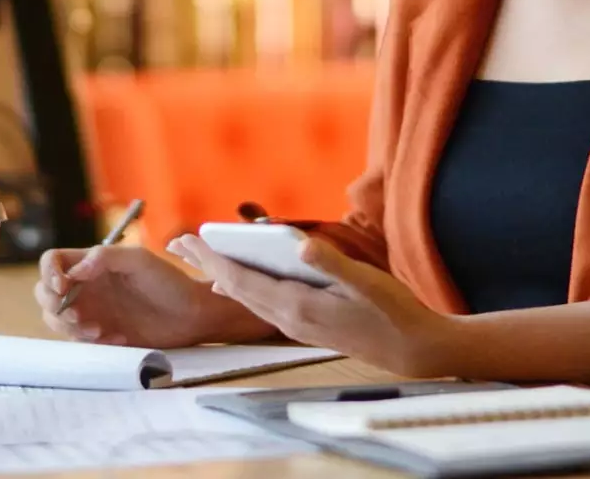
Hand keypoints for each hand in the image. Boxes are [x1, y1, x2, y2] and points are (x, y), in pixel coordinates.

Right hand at [34, 244, 270, 348]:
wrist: (192, 315)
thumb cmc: (169, 282)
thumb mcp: (139, 261)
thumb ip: (105, 257)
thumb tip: (74, 271)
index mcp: (92, 263)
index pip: (52, 261)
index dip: (48, 273)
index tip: (62, 288)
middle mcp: (86, 286)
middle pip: (44, 292)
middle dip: (54, 306)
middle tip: (78, 317)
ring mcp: (91, 310)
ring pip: (55, 319)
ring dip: (69, 327)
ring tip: (99, 331)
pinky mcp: (99, 334)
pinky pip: (78, 341)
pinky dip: (90, 342)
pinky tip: (117, 338)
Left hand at [166, 233, 458, 378]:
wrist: (411, 349)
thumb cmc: (393, 312)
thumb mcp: (368, 282)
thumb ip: (334, 264)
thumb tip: (303, 246)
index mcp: (297, 305)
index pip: (242, 280)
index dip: (213, 258)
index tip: (187, 239)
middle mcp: (289, 319)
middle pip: (236, 289)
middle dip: (207, 263)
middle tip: (178, 242)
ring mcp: (296, 325)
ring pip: (247, 298)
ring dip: (222, 275)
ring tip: (201, 258)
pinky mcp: (305, 326)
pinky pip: (262, 304)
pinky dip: (244, 287)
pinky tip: (239, 281)